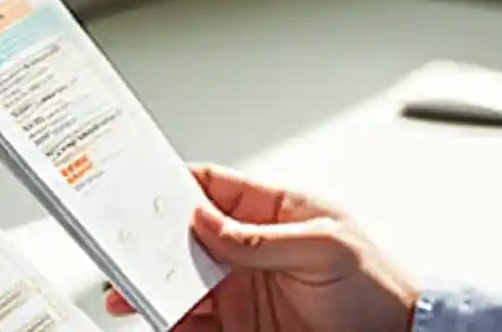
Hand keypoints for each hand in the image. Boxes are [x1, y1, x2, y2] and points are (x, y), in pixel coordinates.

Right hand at [105, 165, 418, 331]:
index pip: (210, 187)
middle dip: (150, 239)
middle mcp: (249, 247)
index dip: (172, 185)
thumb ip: (260, 237)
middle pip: (184, 235)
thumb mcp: (325, 248)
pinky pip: (192, 320)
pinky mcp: (239, 326)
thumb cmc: (379, 289)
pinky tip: (156, 316)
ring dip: (151, 283)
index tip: (139, 190)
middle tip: (122, 245)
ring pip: (181, 279)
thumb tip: (206, 220)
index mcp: (272, 210)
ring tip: (127, 289)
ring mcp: (241, 288)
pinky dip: (169, 319)